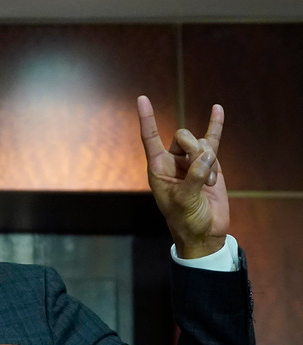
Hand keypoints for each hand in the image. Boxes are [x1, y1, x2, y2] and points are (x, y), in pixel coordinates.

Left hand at [137, 95, 229, 258]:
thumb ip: (194, 177)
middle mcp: (172, 162)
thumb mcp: (184, 201)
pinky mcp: (209, 164)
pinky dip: (215, 125)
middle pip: (183, 136)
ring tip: (208, 184)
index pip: (150, 138)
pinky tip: (217, 109)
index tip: (142, 98)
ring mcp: (191, 161)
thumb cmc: (186, 220)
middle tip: (202, 175)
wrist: (204, 232)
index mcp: (158, 169)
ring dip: (209, 162)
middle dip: (195, 151)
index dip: (147, 119)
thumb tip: (206, 156)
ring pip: (200, 143)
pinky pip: (213, 140)